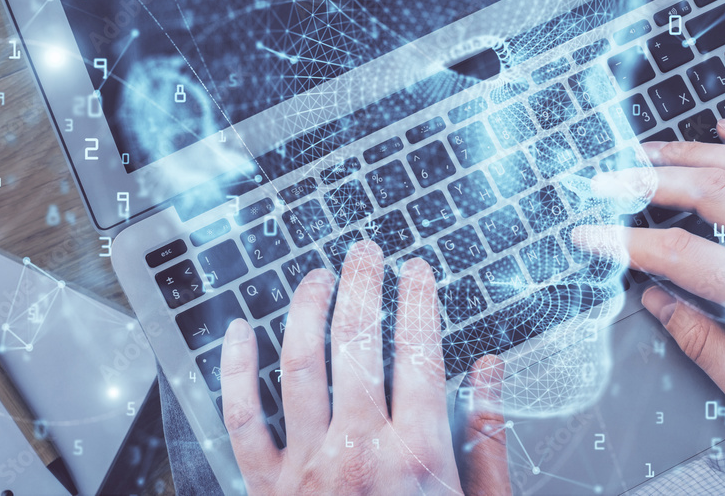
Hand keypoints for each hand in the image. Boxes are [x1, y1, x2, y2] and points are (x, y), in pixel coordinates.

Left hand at [220, 241, 510, 494]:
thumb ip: (486, 440)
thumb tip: (490, 372)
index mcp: (416, 457)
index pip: (419, 353)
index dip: (419, 301)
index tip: (418, 270)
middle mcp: (356, 452)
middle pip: (357, 344)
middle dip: (363, 287)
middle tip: (367, 252)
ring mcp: (305, 469)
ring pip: (298, 366)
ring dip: (308, 309)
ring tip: (319, 275)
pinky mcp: (267, 489)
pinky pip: (241, 420)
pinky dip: (234, 371)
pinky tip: (239, 330)